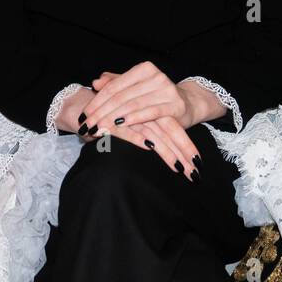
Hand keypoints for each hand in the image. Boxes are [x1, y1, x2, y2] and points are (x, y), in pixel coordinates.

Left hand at [82, 61, 223, 131]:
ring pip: (132, 105)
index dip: (97, 101)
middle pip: (121, 96)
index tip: (84, 115)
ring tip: (98, 129)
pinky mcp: (175, 105)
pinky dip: (134, 118)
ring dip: (112, 118)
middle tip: (87, 126)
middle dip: (101, 113)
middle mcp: (156, 76)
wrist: (188, 105)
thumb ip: (116, 83)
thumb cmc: (156, 97)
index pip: (114, 86)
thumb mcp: (135, 89)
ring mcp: (166, 90)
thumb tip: (96, 82)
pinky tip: (121, 125)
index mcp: (144, 69)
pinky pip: (150, 112)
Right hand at [82, 115, 201, 181]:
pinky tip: (152, 148)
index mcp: (152, 110)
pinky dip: (139, 138)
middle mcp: (145, 110)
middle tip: (196, 173)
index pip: (174, 128)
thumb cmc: (111, 118)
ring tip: (181, 168)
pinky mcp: (113, 121)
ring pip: (154, 133)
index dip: (187, 145)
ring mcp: (130, 115)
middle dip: (184, 153)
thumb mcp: (131, 125)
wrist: (82, 108)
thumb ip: (149, 134)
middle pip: (169, 131)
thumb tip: (166, 152)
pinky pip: (129, 129)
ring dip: (167, 153)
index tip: (199, 164)